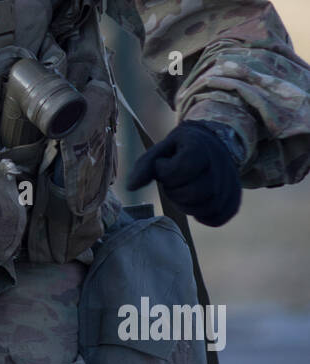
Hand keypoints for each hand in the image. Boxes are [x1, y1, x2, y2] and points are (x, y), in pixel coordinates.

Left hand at [126, 120, 241, 226]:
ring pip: (205, 208)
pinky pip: (216, 219)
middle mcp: (220, 166)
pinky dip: (201, 216)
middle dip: (174, 191)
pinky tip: (194, 203)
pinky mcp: (234, 201)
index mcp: (200, 148)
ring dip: (185, 205)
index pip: (178, 171)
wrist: (213, 144)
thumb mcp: (161, 150)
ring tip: (182, 191)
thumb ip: (145, 166)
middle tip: (173, 182)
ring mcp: (230, 185)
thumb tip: (130, 187)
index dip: (165, 172)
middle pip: (193, 193)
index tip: (165, 164)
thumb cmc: (181, 149)